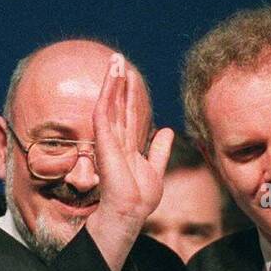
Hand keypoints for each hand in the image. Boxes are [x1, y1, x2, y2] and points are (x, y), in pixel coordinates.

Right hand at [86, 54, 174, 270]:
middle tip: (119, 58)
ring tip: (115, 60)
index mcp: (126, 147)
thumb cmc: (140, 199)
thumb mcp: (155, 171)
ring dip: (112, 81)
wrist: (130, 211)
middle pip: (117, 104)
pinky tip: (112, 76)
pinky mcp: (103, 140)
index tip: (130, 75)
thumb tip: (168, 131)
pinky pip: (104, 110)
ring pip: (109, 103)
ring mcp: (108, 139)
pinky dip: (107, 92)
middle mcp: (115, 140)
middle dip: (118, 81)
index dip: (128, 95)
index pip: (127, 114)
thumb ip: (159, 150)